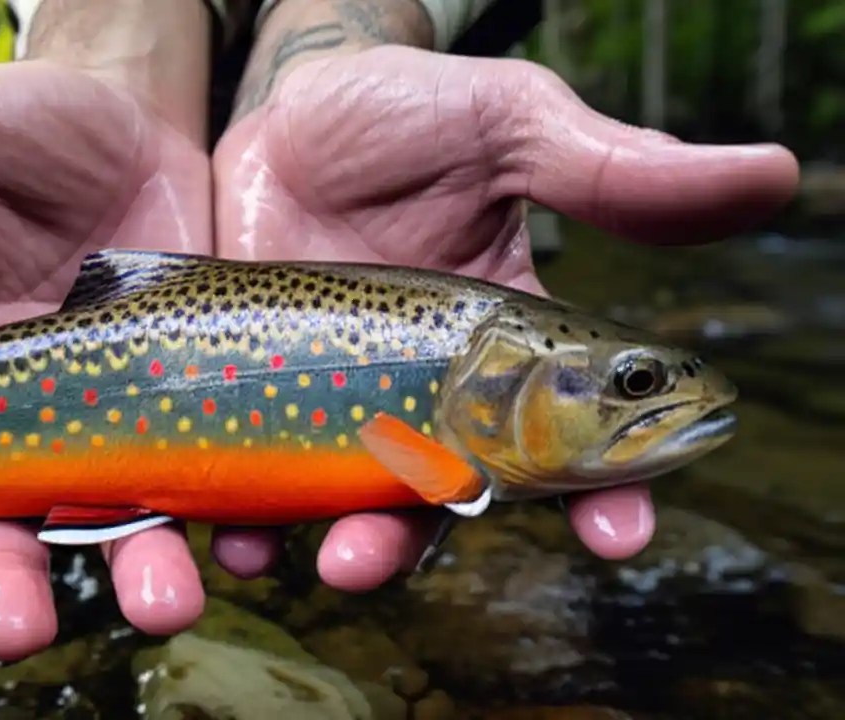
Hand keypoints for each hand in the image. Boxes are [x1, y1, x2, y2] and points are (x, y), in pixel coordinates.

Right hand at [0, 51, 223, 661]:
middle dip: (0, 590)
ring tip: (162, 601)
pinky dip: (223, 528)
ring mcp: (109, 424)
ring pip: (109, 528)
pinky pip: (207, 487)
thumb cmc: (13, 127)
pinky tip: (237, 547)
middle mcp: (14, 423)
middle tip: (14, 628)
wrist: (140, 114)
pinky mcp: (195, 409)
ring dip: (131, 574)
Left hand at [212, 39, 797, 586]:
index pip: (570, 433)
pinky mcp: (265, 393)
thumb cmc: (403, 109)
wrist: (278, 108)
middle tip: (389, 555)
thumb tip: (768, 175)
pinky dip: (252, 517)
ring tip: (328, 560)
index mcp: (508, 341)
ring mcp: (345, 396)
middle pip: (449, 491)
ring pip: (359, 499)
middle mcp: (430, 387)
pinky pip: (266, 474)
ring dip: (350, 544)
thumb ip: (606, 169)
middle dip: (426, 536)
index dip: (603, 491)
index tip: (618, 534)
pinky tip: (239, 534)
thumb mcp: (507, 124)